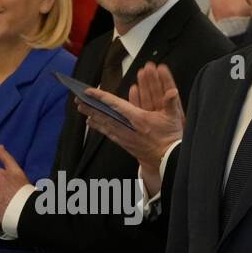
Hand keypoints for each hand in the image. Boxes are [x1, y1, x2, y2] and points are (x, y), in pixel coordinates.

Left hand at [77, 61, 184, 194]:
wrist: (167, 161)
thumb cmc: (170, 139)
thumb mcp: (173, 119)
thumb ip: (171, 103)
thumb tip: (173, 92)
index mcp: (138, 120)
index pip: (115, 105)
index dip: (101, 97)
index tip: (89, 91)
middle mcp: (128, 129)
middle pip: (104, 116)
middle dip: (91, 107)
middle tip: (78, 100)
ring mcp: (125, 138)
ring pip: (104, 124)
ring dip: (92, 115)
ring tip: (81, 109)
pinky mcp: (125, 144)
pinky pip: (108, 133)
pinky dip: (99, 127)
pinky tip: (92, 123)